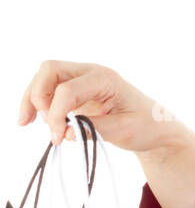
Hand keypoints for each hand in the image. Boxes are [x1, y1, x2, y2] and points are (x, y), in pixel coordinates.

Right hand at [17, 60, 186, 154]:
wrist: (155, 127)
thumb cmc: (146, 126)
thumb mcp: (124, 131)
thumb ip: (93, 129)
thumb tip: (65, 132)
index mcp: (106, 79)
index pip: (68, 89)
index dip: (56, 113)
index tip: (57, 136)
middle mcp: (91, 74)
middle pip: (50, 71)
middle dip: (37, 95)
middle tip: (37, 123)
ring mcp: (82, 80)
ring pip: (45, 78)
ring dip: (33, 98)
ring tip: (26, 122)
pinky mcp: (76, 91)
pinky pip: (49, 91)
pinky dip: (38, 103)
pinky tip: (32, 120)